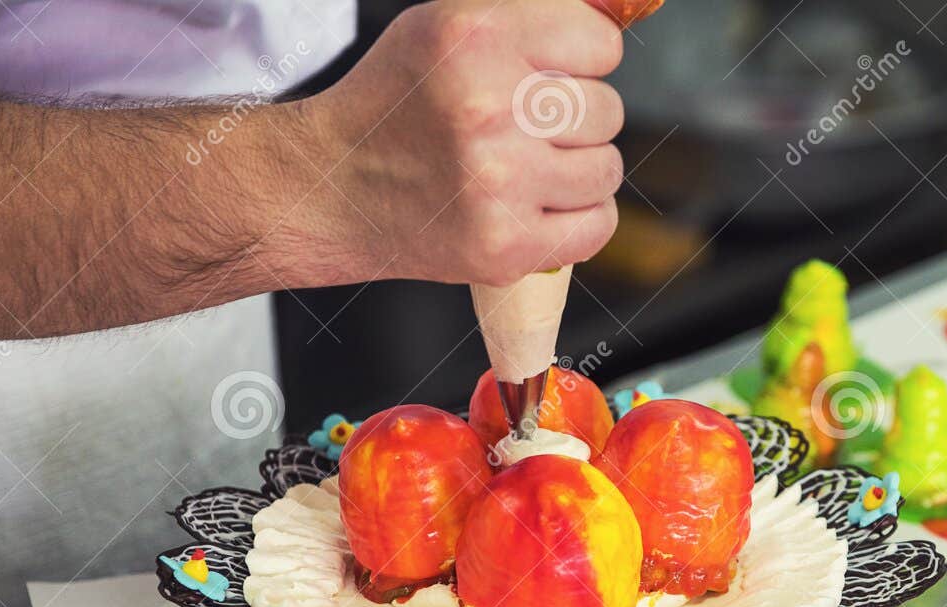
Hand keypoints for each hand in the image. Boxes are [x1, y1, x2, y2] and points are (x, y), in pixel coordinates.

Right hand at [295, 0, 628, 285]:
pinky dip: (579, 218)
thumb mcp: (444, 28)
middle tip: (526, 130)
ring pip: (607, 168)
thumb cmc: (395, 105)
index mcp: (477, 38)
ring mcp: (500, 183)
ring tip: (528, 169)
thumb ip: (527, 21)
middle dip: (576, 119)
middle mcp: (489, 108)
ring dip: (579, 170)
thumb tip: (614, 14)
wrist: (332, 188)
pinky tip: (538, 206)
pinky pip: (597, 224)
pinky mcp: (506, 245)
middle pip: (607, 109)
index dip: (583, 61)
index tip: (555, 76)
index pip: (600, 43)